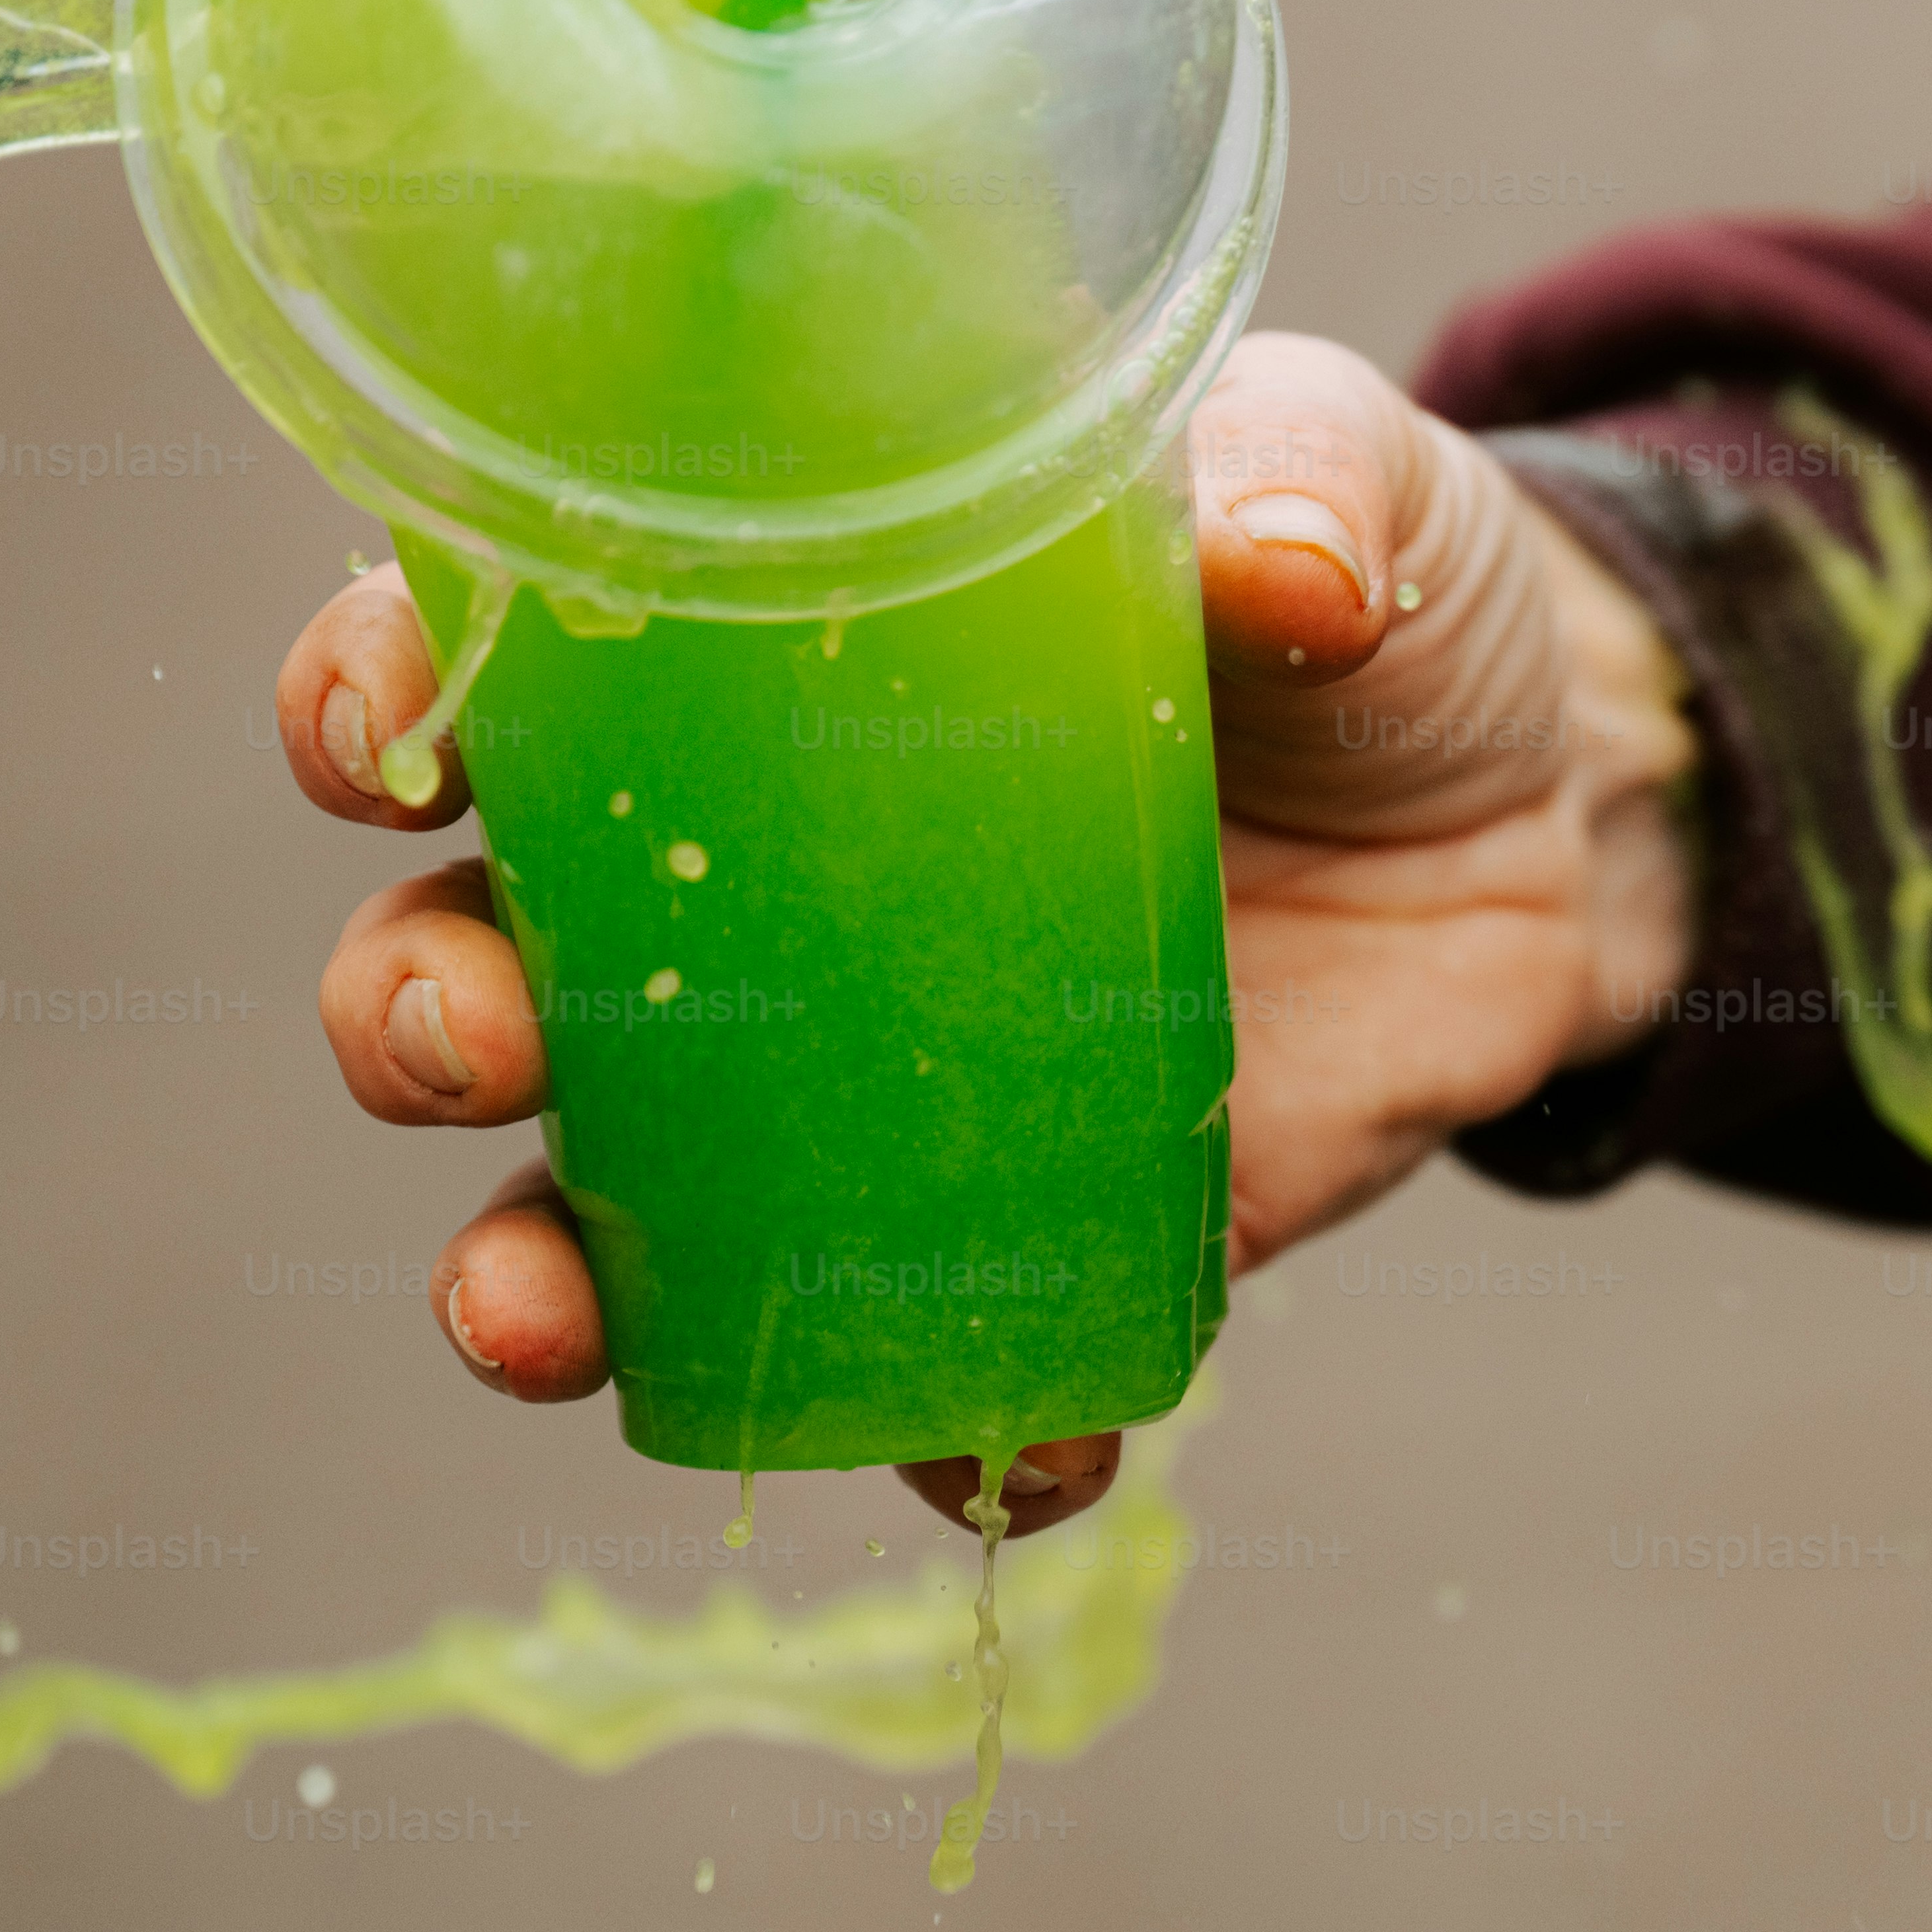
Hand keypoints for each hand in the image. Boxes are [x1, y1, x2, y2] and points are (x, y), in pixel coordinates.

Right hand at [275, 330, 1696, 1536]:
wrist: (1551, 802)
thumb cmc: (1372, 592)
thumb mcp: (1339, 475)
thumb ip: (1297, 488)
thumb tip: (1276, 569)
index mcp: (751, 641)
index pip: (488, 657)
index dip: (380, 698)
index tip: (384, 742)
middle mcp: (740, 872)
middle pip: (476, 956)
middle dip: (416, 1012)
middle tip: (480, 1030)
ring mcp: (852, 1078)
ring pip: (603, 1205)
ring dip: (528, 1274)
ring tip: (533, 1313)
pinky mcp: (1014, 1229)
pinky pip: (913, 1373)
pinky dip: (924, 1438)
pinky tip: (983, 1456)